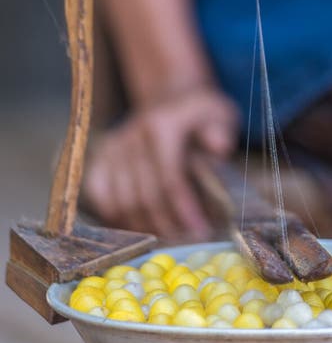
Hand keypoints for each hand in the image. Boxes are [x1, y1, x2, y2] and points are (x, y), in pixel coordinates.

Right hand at [81, 86, 239, 237]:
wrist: (171, 102)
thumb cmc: (201, 116)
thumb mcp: (220, 114)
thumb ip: (221, 130)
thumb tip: (220, 146)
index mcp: (162, 124)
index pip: (169, 176)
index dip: (184, 207)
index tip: (201, 230)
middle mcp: (132, 134)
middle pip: (144, 195)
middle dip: (167, 224)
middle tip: (186, 241)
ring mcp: (113, 146)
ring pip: (121, 202)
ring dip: (144, 227)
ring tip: (167, 237)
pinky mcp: (100, 157)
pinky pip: (100, 197)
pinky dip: (116, 217)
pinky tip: (138, 226)